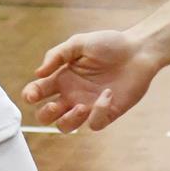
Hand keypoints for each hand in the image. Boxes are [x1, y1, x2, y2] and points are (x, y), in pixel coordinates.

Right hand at [22, 31, 158, 131]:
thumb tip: (38, 73)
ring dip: (69, 120)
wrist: (139, 50)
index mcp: (62, 77)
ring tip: (82, 105)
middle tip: (56, 105)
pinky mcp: (107, 112)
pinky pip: (95, 124)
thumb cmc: (110, 44)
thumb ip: (57, 55)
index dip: (30, 96)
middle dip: (45, 115)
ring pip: (66, 126)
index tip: (33, 94)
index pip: (38, 92)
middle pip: (47, 116)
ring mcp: (88, 105)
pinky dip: (98, 113)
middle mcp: (72, 94)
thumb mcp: (79, 43)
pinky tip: (107, 95)